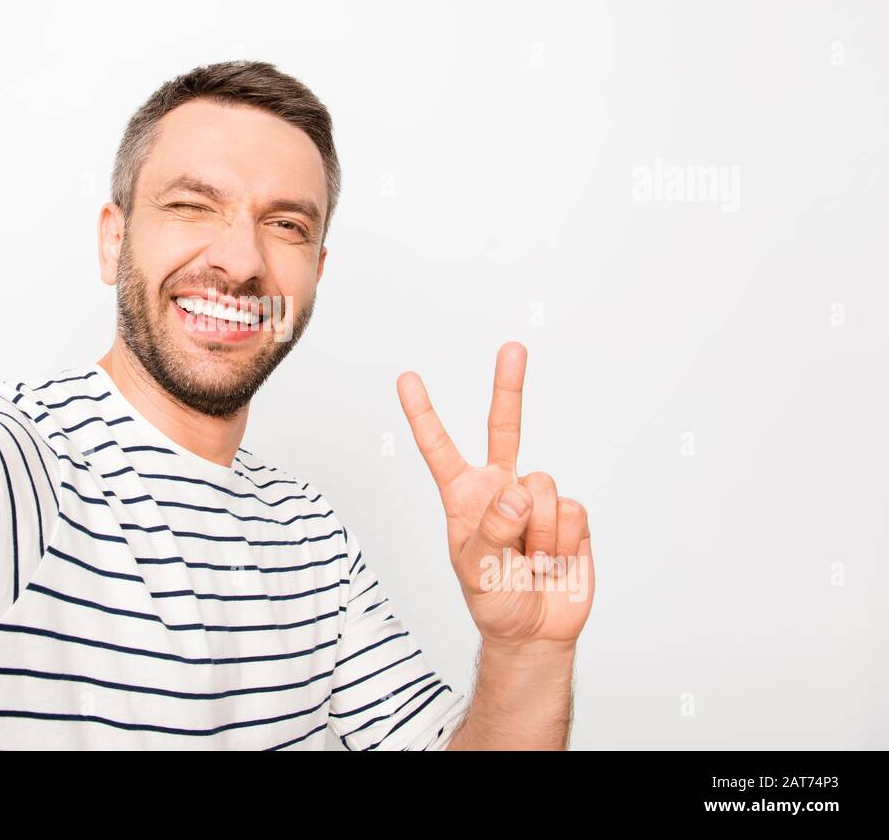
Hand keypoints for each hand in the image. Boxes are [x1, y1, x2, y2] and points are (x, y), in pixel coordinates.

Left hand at [397, 342, 594, 651]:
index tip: (407, 379)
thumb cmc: (494, 599)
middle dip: (509, 387)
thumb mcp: (474, 572)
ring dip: (537, 532)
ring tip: (530, 559)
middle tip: (512, 348)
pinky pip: (571, 510)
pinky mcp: (571, 513)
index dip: (423, 415)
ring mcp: (537, 497)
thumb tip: (515, 493)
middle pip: (506, 427)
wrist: (536, 629)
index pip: (440, 449)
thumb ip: (488, 532)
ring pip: (540, 486)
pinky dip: (562, 540)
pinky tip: (554, 559)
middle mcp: (501, 487)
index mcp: (464, 496)